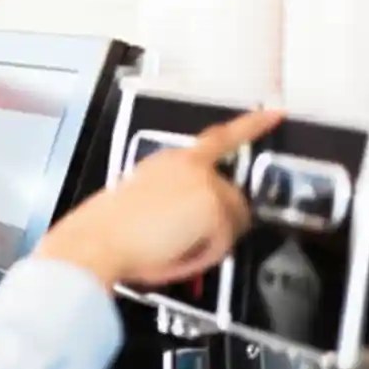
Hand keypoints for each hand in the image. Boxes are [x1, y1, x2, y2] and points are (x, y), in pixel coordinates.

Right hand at [36, 109, 283, 288]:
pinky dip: (204, 255)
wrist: (95, 242)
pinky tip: (175, 255)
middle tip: (185, 242)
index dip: (251, 125)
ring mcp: (207, 185)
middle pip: (232, 197)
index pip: (219, 137)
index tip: (273, 113)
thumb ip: (175, 199)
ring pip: (231, 222)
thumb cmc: (106, 230)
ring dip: (210, 241)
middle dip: (218, 223)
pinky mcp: (215, 209)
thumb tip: (193, 222)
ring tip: (171, 250)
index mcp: (169, 160)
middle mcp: (191, 166)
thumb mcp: (140, 202)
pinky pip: (223, 243)